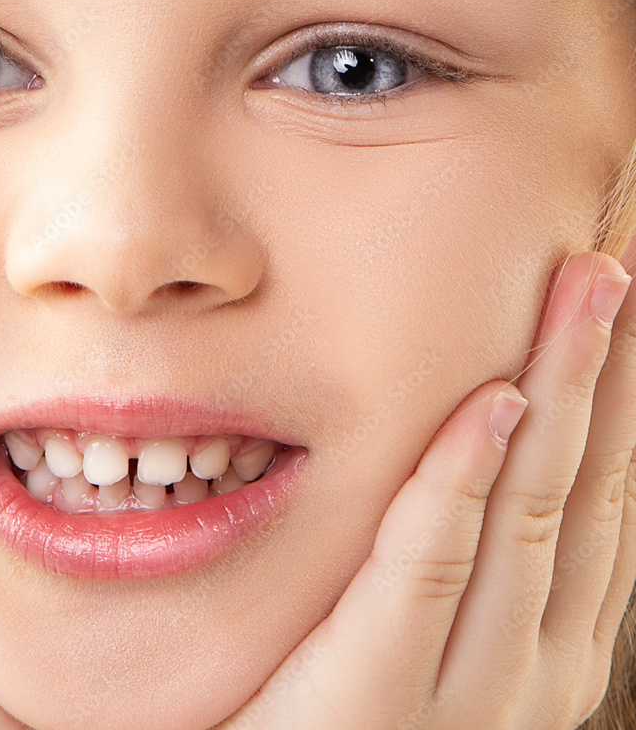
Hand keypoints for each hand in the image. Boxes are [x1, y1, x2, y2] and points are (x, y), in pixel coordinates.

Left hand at [216, 250, 635, 728]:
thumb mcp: (428, 630)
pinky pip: (432, 556)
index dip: (618, 400)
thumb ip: (461, 554)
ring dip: (560, 387)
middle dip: (603, 370)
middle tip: (611, 266)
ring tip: (581, 290)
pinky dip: (466, 472)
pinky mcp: (382, 683)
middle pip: (581, 486)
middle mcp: (535, 669)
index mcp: (550, 646)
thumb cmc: (344, 706)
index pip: (599, 500)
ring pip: (529, 505)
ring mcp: (473, 689)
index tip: (619, 311)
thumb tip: (490, 433)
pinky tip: (496, 398)